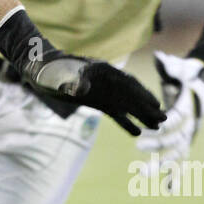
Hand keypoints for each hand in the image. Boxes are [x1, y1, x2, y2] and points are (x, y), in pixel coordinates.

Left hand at [24, 50, 167, 136]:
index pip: (125, 82)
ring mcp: (102, 91)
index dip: (140, 94)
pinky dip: (125, 122)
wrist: (39, 71)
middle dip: (146, 106)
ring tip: (157, 126)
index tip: (154, 104)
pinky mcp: (97, 100)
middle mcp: (106, 81)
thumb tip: (80, 91)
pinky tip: (137, 132)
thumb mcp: (56, 75)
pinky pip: (115, 112)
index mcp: (101, 70)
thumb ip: (69, 82)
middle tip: (164, 118)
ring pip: (126, 104)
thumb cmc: (47, 70)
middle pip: (130, 93)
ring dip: (141, 115)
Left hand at [135, 52, 203, 165]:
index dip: (159, 127)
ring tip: (142, 176)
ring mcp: (188, 137)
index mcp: (185, 111)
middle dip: (156, 147)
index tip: (145, 130)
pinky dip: (178, 176)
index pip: (171, 121)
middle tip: (138, 149)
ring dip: (161, 167)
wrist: (201, 88)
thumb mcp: (178, 69)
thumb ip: (169, 65)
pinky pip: (181, 162)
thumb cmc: (185, 77)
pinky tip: (170, 190)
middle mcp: (189, 127)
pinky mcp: (186, 144)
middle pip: (172, 140)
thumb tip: (158, 56)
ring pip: (175, 155)